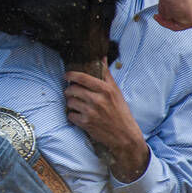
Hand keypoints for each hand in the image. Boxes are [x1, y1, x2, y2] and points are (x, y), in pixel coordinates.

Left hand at [64, 62, 149, 181]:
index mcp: (105, 90)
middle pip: (73, 89)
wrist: (124, 135)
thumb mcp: (116, 91)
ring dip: (71, 102)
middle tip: (72, 92)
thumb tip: (102, 57)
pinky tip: (79, 115)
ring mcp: (90, 112)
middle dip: (70, 90)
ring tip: (77, 104)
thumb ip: (107, 75)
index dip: (71, 75)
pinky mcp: (86, 123)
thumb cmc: (120, 112)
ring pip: (70, 102)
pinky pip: (70, 115)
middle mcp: (97, 100)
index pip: (83, 78)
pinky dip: (73, 115)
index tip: (67, 75)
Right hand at [122, 0, 191, 30]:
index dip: (175, 11)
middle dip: (173, 17)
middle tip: (159, 14)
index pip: (190, 9)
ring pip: (182, 23)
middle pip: (186, 17)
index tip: (163, 9)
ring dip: (169, 20)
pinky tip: (159, 14)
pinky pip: (178, 26)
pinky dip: (167, 23)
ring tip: (158, 13)